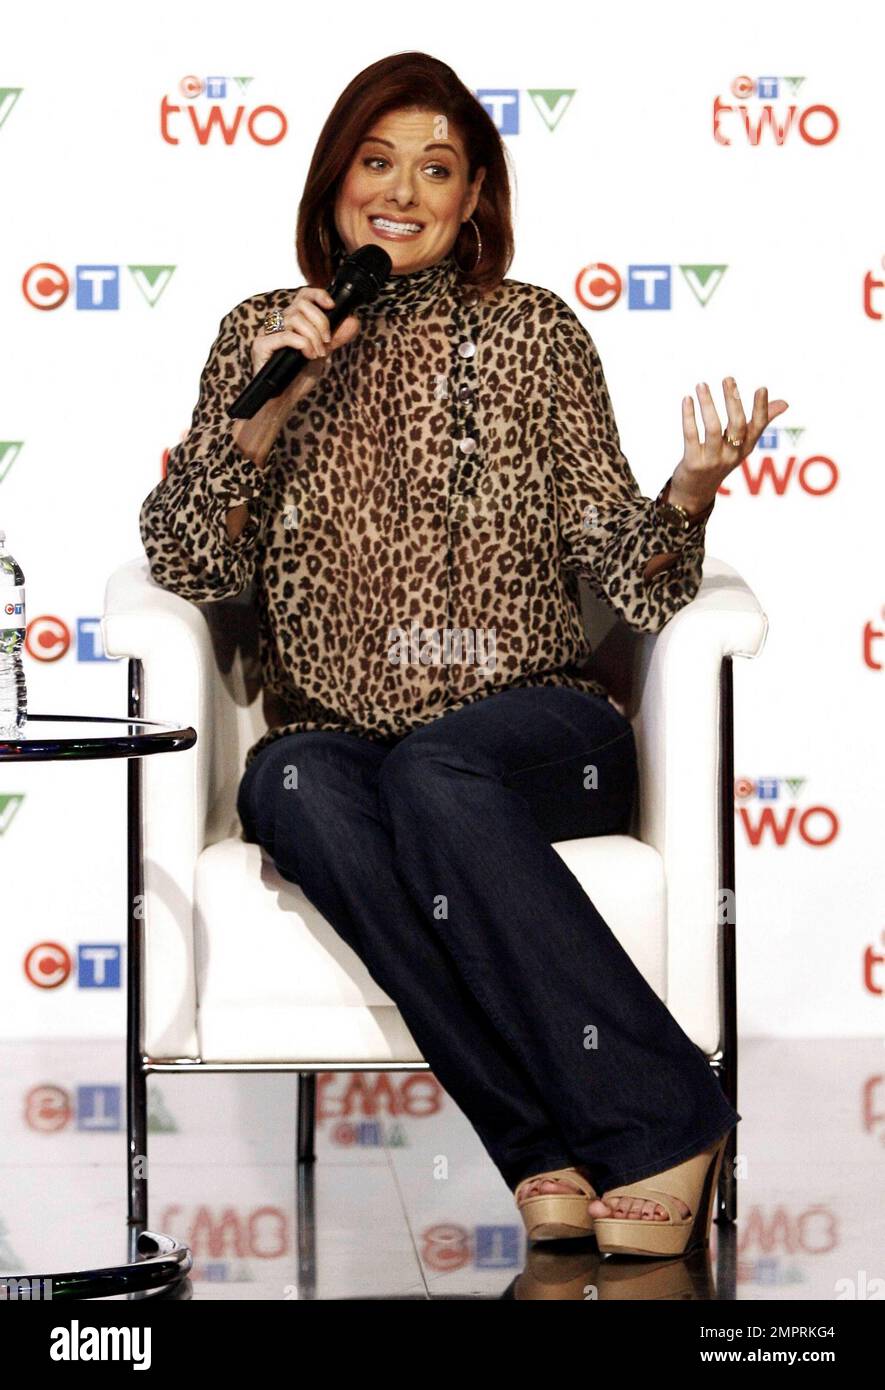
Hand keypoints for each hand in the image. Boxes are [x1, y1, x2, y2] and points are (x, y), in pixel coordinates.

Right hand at [250, 285, 361, 412]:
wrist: (283, 400)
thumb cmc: (298, 377)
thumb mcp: (322, 354)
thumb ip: (336, 337)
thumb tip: (353, 321)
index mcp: (291, 320)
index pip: (303, 295)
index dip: (318, 295)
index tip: (332, 306)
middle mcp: (278, 323)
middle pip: (301, 304)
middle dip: (320, 322)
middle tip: (327, 342)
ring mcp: (267, 333)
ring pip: (294, 318)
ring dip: (312, 336)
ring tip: (317, 354)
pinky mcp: (261, 345)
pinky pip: (284, 335)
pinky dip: (301, 343)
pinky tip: (308, 355)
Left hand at [670, 378, 788, 512]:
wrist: (695, 493)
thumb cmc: (720, 461)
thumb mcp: (741, 445)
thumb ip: (761, 422)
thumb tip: (785, 403)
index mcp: (746, 448)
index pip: (758, 426)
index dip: (761, 408)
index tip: (762, 388)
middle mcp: (732, 455)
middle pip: (737, 425)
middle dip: (733, 401)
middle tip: (728, 379)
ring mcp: (712, 460)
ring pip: (713, 428)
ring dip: (707, 404)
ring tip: (701, 385)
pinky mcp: (693, 463)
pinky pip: (691, 436)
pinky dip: (689, 416)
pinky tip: (687, 400)